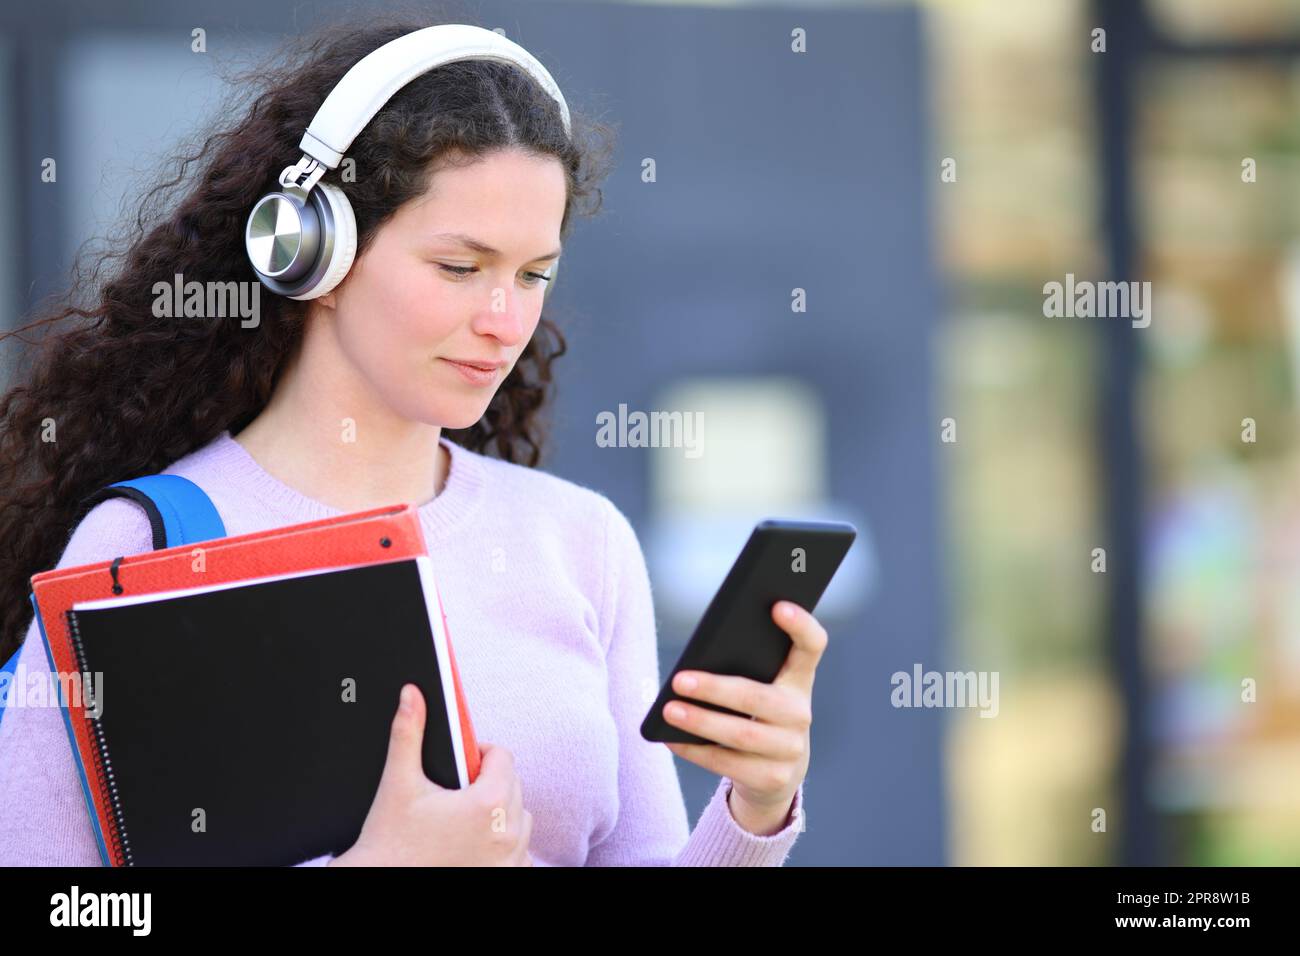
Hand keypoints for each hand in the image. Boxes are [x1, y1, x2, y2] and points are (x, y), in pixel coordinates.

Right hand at [329, 684, 532, 865]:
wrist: (381, 884)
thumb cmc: (390, 842)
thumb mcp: (398, 783)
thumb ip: (408, 733)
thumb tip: (411, 694)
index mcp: (487, 802)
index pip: (502, 757)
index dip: (480, 752)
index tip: (460, 760)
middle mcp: (507, 832)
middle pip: (512, 784)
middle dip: (488, 780)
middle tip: (457, 789)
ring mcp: (510, 859)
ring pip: (520, 816)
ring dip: (500, 811)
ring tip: (466, 815)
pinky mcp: (508, 876)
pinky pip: (521, 851)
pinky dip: (505, 844)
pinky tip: (477, 843)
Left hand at [662, 600, 824, 834]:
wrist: (775, 772)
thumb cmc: (755, 714)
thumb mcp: (758, 687)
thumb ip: (742, 668)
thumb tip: (694, 661)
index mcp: (799, 679)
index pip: (812, 646)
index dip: (801, 625)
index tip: (777, 605)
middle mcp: (800, 712)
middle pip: (759, 697)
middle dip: (716, 688)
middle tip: (679, 679)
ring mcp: (791, 748)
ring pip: (741, 733)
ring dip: (700, 721)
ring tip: (669, 709)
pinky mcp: (774, 778)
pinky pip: (728, 763)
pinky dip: (694, 750)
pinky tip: (670, 738)